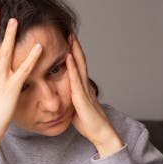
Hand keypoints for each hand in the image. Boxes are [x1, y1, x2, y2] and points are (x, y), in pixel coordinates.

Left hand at [66, 36, 122, 156]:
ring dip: (74, 50)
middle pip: (80, 60)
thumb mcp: (75, 109)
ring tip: (70, 36)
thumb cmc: (89, 124)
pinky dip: (72, 67)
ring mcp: (85, 90)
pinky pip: (75, 79)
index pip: (77, 65)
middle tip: (69, 29)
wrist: (101, 134)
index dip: (73, 52)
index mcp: (82, 87)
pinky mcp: (82, 98)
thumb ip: (69, 100)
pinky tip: (67, 56)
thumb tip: (61, 97)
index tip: (67, 39)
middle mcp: (85, 85)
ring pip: (79, 66)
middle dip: (75, 45)